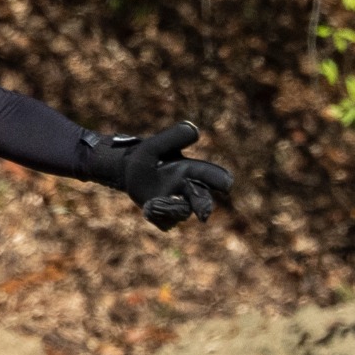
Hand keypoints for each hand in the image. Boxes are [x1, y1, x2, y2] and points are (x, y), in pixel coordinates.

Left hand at [86, 122, 232, 230]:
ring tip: (153, 202)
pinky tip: (148, 206)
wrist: (127, 173)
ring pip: (182, 213)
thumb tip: (196, 132)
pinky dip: (157, 215)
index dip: (220, 179)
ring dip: (171, 209)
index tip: (226, 184)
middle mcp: (187, 190)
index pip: (211, 175)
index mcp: (190, 171)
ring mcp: (177, 205)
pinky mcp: (165, 218)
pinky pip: (166, 222)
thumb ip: (173, 137)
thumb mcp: (154, 145)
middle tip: (204, 214)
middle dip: (203, 205)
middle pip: (202, 200)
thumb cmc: (145, 156)